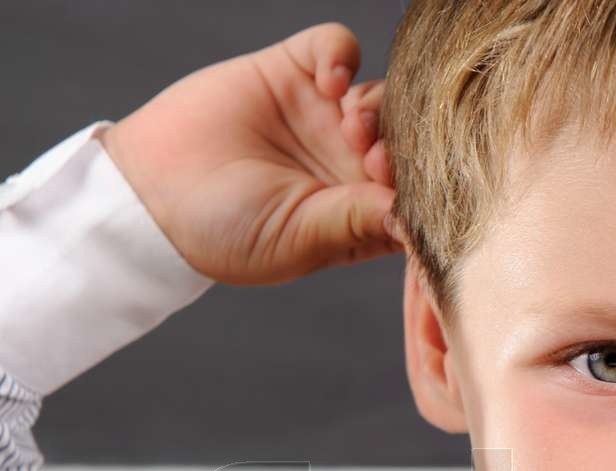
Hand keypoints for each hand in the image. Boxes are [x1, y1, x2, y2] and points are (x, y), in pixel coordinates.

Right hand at [99, 22, 397, 285]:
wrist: (150, 195)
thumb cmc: (225, 232)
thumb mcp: (299, 238)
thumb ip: (356, 220)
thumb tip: (414, 216)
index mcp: (362, 210)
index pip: (420, 192)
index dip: (424, 189)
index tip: (400, 195)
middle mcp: (352, 161)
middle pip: (412, 140)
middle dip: (407, 147)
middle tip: (375, 161)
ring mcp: (325, 115)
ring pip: (384, 94)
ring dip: (380, 108)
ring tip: (350, 128)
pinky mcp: (293, 72)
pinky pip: (337, 46)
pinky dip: (343, 55)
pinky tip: (330, 82)